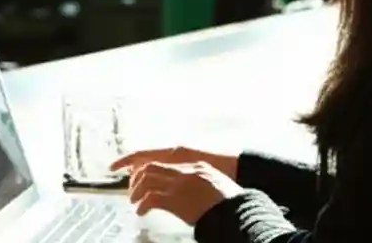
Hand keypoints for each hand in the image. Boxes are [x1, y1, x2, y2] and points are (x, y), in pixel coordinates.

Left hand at [111, 147, 242, 224]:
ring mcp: (179, 184)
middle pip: (149, 166)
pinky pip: (150, 199)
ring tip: (134, 202)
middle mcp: (184, 170)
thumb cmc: (231, 202)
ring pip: (146, 180)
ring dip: (136, 191)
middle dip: (136, 177)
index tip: (132, 170)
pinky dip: (142, 205)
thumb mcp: (216, 182)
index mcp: (194, 164)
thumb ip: (200, 180)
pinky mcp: (176, 199)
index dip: (143, 163)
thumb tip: (190, 189)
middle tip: (132, 190)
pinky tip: (141, 212)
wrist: (239, 211)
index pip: (161, 158)